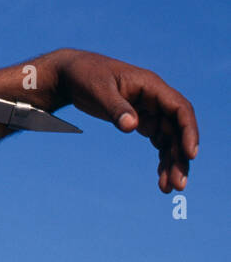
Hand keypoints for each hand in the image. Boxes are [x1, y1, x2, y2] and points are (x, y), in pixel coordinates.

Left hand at [49, 49, 198, 192]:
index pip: (179, 109)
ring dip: (172, 162)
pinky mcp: (141, 119)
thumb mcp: (97, 88)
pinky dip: (161, 158)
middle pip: (177, 129)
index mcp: (151, 85)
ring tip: (168, 187)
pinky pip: (158, 141)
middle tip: (178, 184)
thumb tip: (132, 126)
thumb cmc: (84, 75)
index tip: (190, 154)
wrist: (70, 74)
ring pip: (169, 139)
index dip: (188, 131)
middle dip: (180, 156)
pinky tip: (160, 177)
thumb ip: (115, 107)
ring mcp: (150, 110)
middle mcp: (155, 98)